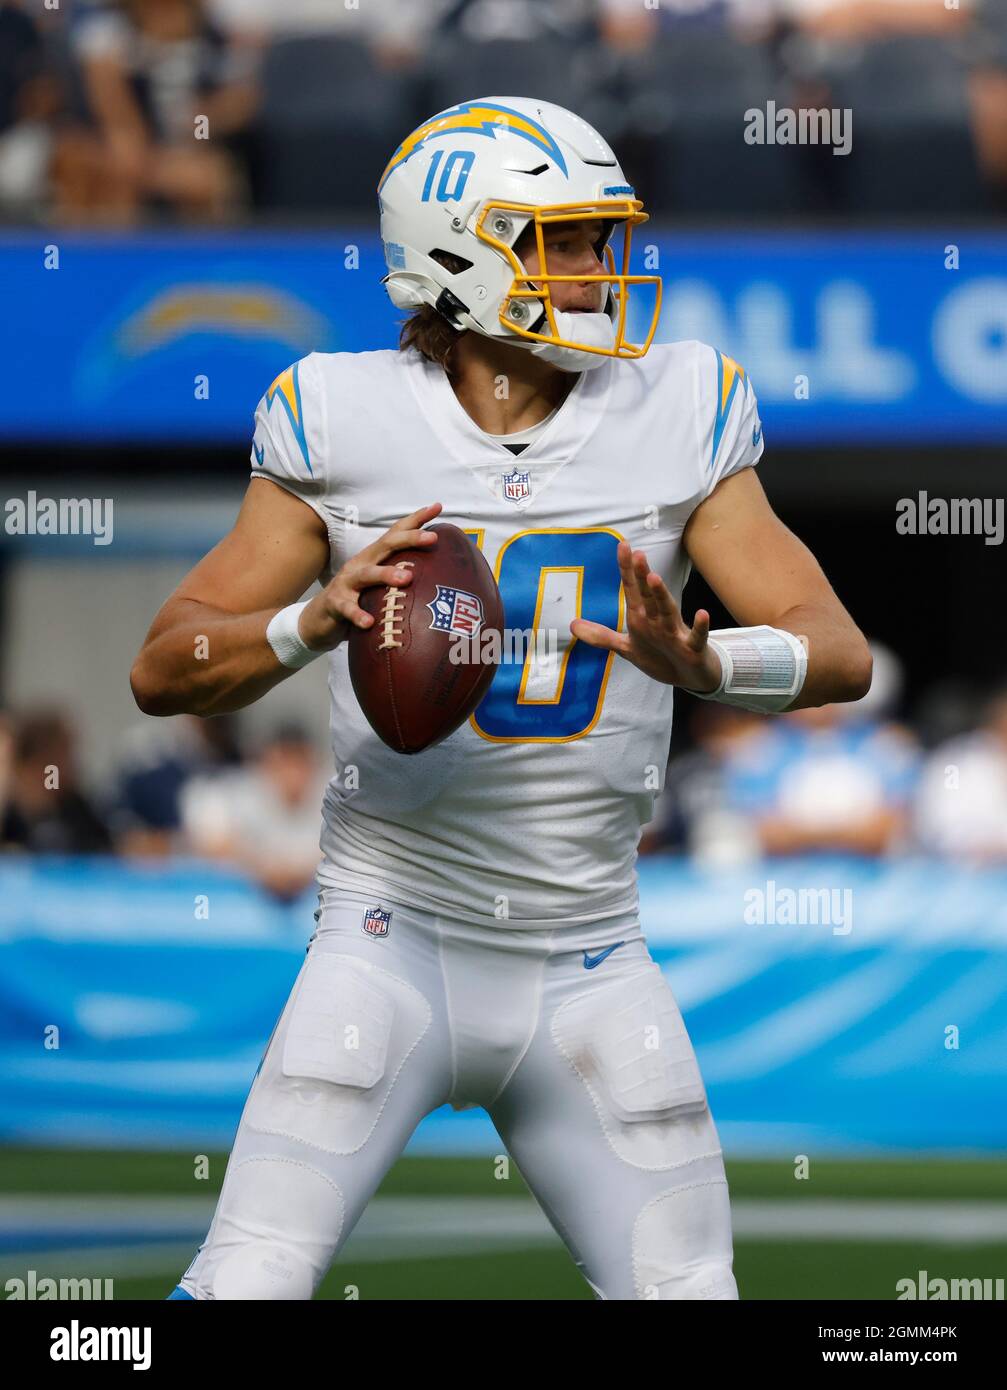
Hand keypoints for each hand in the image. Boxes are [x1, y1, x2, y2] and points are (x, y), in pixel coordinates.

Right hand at [297, 503, 441, 650]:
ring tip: (406, 578)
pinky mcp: (336, 603)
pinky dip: (358, 614)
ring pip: (368, 574)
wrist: (319, 619)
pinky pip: (348, 608)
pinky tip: (368, 622)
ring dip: (386, 574)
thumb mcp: (379, 585)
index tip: (437, 507)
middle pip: (386, 545)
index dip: (416, 519)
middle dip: (410, 538)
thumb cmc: (357, 600)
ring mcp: (347, 582)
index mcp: (374, 557)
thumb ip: (399, 576)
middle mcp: (361, 564)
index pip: (396, 534)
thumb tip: (437, 575)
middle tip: (432, 537)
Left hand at [570, 540, 722, 690]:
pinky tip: (702, 614)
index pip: (632, 589)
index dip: (626, 569)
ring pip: (668, 611)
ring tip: (655, 578)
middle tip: (636, 554)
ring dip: (661, 595)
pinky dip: (700, 627)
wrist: (690, 677)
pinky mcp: (692, 649)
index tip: (622, 545)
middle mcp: (658, 621)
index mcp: (642, 618)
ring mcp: (675, 633)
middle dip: (641, 576)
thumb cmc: (660, 657)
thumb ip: (601, 636)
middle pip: (648, 596)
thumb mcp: (627, 648)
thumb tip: (573, 625)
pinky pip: (697, 637)